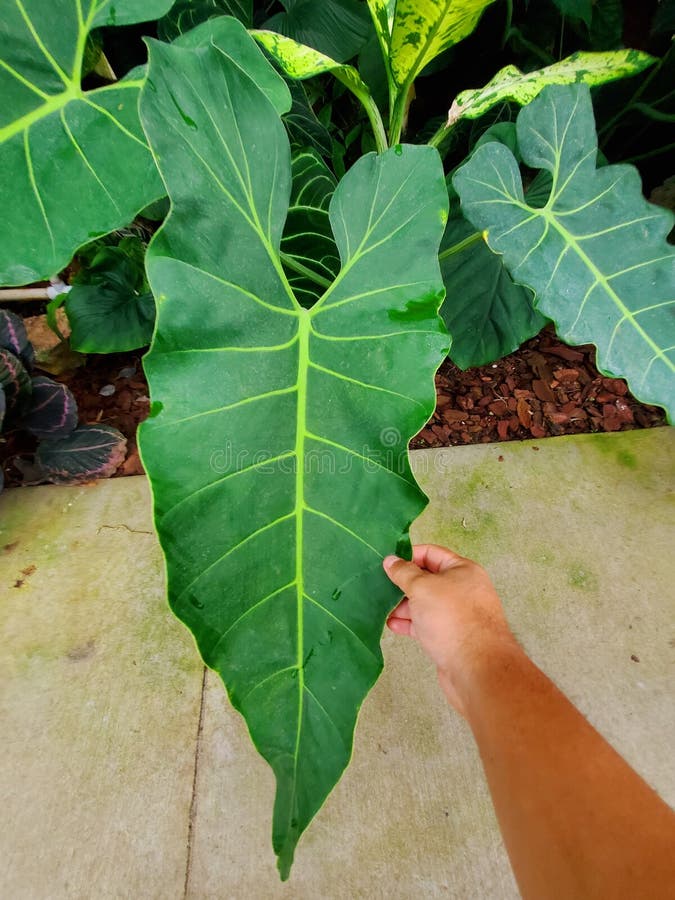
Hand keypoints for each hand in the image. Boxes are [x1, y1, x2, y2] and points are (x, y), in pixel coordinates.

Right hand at [383, 544, 518, 715]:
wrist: (477, 668)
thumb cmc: (452, 619)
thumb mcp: (423, 588)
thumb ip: (404, 573)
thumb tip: (391, 560)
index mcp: (462, 570)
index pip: (431, 553)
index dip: (408, 555)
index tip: (386, 563)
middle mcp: (462, 590)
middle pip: (427, 580)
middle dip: (403, 583)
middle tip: (378, 586)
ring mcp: (457, 615)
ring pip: (425, 604)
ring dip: (403, 605)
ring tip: (381, 608)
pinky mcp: (450, 637)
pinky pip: (426, 624)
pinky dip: (410, 623)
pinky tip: (393, 625)